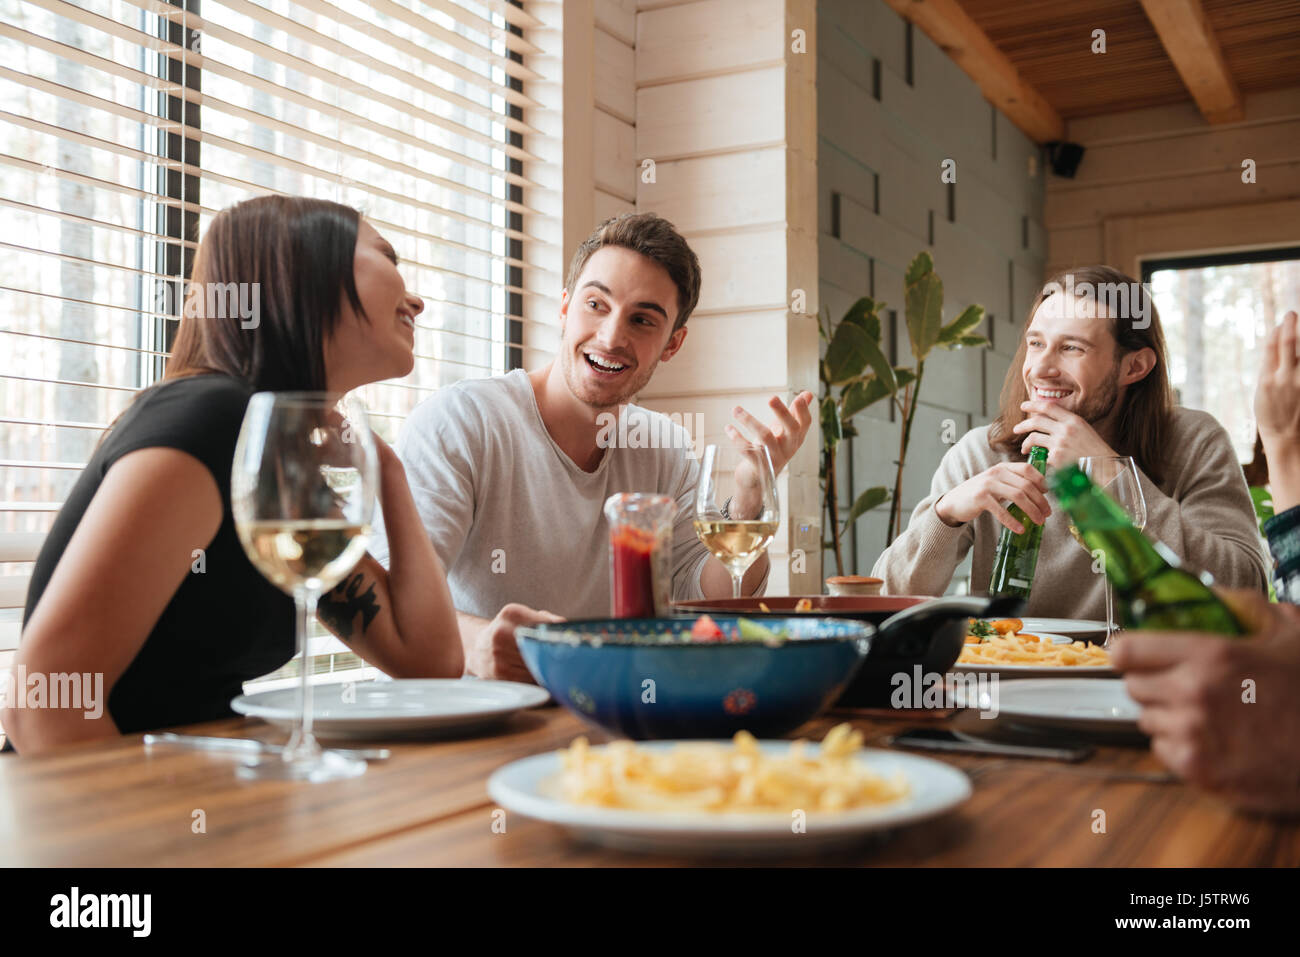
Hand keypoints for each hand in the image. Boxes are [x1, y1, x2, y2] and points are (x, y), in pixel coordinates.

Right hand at [465, 603, 563, 682]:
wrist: (479, 649)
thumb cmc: (507, 633)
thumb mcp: (522, 618)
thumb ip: (546, 620)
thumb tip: (569, 627)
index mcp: (512, 614)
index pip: (546, 625)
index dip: (561, 636)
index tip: (574, 643)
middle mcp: (502, 633)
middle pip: (542, 647)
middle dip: (557, 655)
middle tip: (572, 660)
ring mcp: (499, 655)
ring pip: (537, 665)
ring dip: (550, 669)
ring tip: (556, 669)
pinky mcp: (499, 675)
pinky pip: (529, 680)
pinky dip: (539, 680)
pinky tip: (542, 677)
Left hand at [727, 392, 815, 478]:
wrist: (757, 479)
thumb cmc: (772, 449)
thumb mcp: (784, 431)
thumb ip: (794, 413)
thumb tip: (807, 394)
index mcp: (796, 438)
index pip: (805, 423)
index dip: (804, 410)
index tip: (799, 397)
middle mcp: (788, 448)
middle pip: (791, 429)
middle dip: (782, 412)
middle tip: (771, 397)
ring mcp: (774, 457)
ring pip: (765, 436)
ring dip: (749, 420)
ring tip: (736, 409)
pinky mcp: (759, 466)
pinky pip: (747, 450)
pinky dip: (736, 438)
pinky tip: (728, 427)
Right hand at [934, 461, 1050, 532]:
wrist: (954, 501)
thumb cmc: (980, 494)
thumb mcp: (997, 483)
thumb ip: (1014, 483)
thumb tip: (1040, 494)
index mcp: (1003, 467)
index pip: (1028, 469)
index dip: (1041, 481)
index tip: (1048, 494)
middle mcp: (996, 472)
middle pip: (1026, 485)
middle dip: (1040, 501)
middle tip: (1047, 513)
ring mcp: (988, 484)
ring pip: (1018, 496)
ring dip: (1032, 510)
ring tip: (1039, 522)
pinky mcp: (980, 498)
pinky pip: (1001, 510)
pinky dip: (1013, 521)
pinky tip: (1020, 529)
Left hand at [1012, 400, 1115, 466]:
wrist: (1106, 468)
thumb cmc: (1095, 451)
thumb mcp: (1084, 430)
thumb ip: (1067, 425)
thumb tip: (1048, 423)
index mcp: (1074, 420)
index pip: (1048, 406)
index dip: (1033, 404)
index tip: (1023, 405)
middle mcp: (1066, 429)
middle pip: (1036, 421)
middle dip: (1022, 425)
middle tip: (1016, 429)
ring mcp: (1060, 443)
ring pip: (1034, 438)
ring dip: (1025, 444)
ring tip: (1024, 449)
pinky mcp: (1056, 458)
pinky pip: (1040, 456)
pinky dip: (1038, 459)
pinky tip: (1039, 462)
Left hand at [1112, 594, 1299, 815]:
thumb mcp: (1289, 634)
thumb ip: (1245, 606)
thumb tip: (1212, 593)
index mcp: (1211, 655)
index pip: (1127, 650)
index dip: (1128, 651)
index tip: (1133, 653)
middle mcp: (1194, 693)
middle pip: (1133, 686)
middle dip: (1151, 682)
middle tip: (1178, 683)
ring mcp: (1193, 734)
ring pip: (1147, 719)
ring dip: (1165, 714)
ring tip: (1201, 712)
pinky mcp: (1197, 769)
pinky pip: (1162, 749)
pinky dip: (1178, 744)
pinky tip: (1208, 738)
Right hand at [1255, 310, 1299, 452]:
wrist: (1286, 436)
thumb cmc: (1270, 413)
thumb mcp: (1262, 391)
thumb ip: (1270, 368)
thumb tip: (1278, 345)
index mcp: (1266, 379)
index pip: (1271, 346)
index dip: (1277, 330)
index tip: (1282, 319)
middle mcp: (1284, 378)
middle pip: (1289, 344)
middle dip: (1290, 326)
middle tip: (1291, 314)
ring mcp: (1299, 383)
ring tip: (1299, 331)